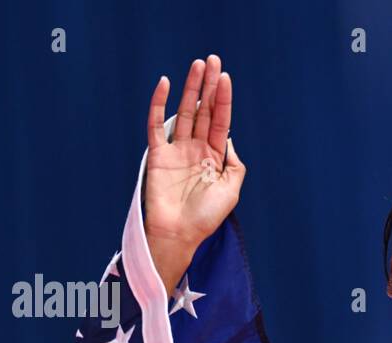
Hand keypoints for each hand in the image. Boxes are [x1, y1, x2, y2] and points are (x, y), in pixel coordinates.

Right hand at [144, 54, 245, 254]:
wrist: (179, 233)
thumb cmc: (206, 216)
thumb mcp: (232, 189)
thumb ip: (235, 163)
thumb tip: (230, 137)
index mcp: (215, 157)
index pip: (221, 121)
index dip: (223, 99)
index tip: (226, 77)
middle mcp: (196, 149)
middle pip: (204, 111)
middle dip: (208, 86)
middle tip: (212, 60)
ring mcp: (176, 150)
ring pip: (184, 112)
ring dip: (191, 88)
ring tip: (198, 65)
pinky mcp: (157, 154)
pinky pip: (156, 124)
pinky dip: (159, 103)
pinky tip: (166, 84)